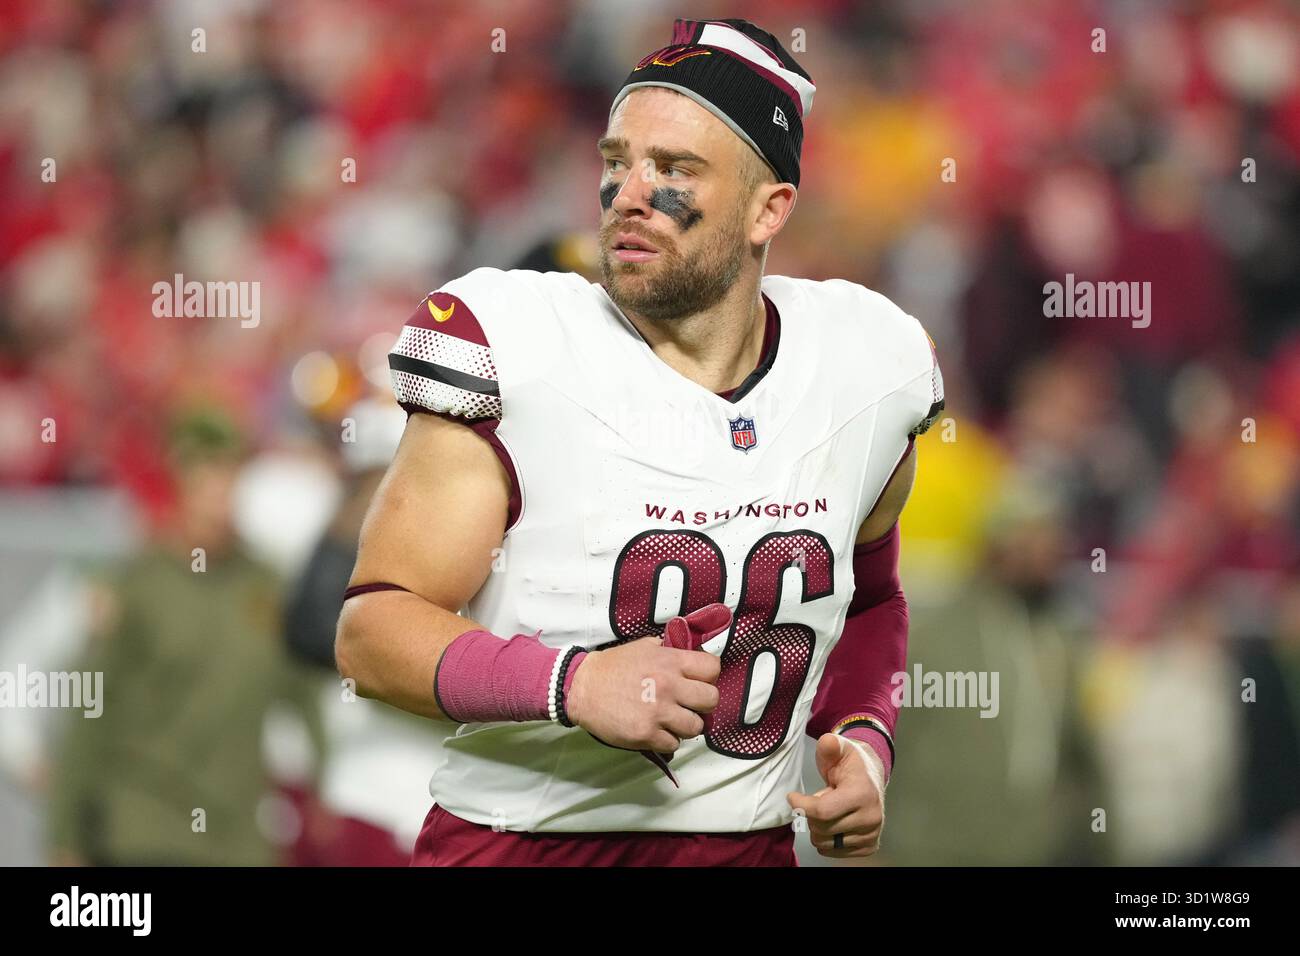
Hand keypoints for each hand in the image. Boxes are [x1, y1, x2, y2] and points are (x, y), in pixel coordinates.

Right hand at [566, 604, 728, 754]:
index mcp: (670, 661)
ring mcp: (658, 713)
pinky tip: (656, 730)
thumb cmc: (614, 666)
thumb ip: (671, 652)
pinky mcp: (646, 735)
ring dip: (686, 725)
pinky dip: (667, 740)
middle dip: (702, 703)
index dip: (708, 676)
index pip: (712, 668)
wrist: (582, 688)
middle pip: (711, 700)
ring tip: (672, 720)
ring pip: (696, 727)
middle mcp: (668, 686)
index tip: (699, 681)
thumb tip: (694, 659)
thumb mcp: (645, 646)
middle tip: (689, 703)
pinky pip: (674, 744)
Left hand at [787, 733, 885, 858]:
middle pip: (821, 828)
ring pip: (826, 843)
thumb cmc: (849, 764)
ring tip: (827, 812)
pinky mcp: (869, 846)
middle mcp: (871, 818)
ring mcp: (872, 834)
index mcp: (863, 794)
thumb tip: (827, 741)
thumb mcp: (838, 749)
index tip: (793, 797)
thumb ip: (830, 745)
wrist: (870, 778)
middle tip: (817, 801)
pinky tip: (832, 824)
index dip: (801, 805)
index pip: (822, 811)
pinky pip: (834, 853)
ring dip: (817, 829)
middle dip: (810, 816)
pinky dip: (826, 841)